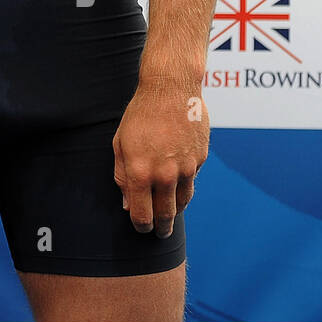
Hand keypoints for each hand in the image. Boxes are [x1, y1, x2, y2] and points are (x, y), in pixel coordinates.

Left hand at [112, 82, 207, 237]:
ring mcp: (186, 168)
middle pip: (166, 214)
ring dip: (175, 210)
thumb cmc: (140, 114)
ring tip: (169, 214)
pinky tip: (177, 179)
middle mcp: (165, 175)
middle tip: (159, 233)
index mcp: (140, 172)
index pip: (142, 214)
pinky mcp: (200, 160)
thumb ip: (122, 175)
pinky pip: (191, 179)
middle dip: (161, 227)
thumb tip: (127, 203)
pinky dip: (184, 184)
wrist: (170, 88)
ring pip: (182, 201)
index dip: (141, 226)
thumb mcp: (120, 142)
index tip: (141, 229)